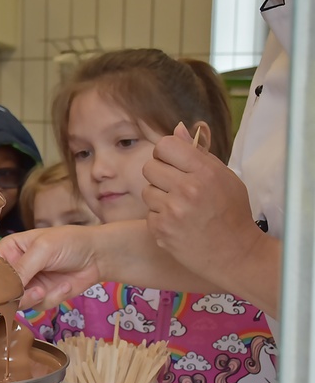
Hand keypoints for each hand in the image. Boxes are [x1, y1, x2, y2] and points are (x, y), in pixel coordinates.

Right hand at [0, 226, 102, 309]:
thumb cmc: (69, 242)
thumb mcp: (43, 249)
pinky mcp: (43, 296)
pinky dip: (52, 299)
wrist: (98, 255)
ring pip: (19, 302)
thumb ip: (22, 268)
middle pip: (3, 290)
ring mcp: (28, 283)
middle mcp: (15, 268)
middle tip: (35, 291)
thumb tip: (4, 288)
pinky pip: (38, 306)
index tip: (6, 288)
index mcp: (9, 250)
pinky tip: (64, 286)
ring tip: (46, 290)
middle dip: (18, 294)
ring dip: (35, 299)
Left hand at [143, 125, 261, 283]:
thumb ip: (198, 154)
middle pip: (149, 167)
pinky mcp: (161, 230)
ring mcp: (173, 211)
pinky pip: (148, 213)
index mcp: (204, 172)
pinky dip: (160, 218)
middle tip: (176, 187)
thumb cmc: (231, 212)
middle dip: (160, 175)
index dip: (166, 154)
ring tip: (180, 207)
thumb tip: (177, 128)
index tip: (174, 163)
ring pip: (147, 191)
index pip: (165, 145)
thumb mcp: (223, 177)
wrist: (236, 254)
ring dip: (159, 198)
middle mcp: (187, 189)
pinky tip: (178, 224)